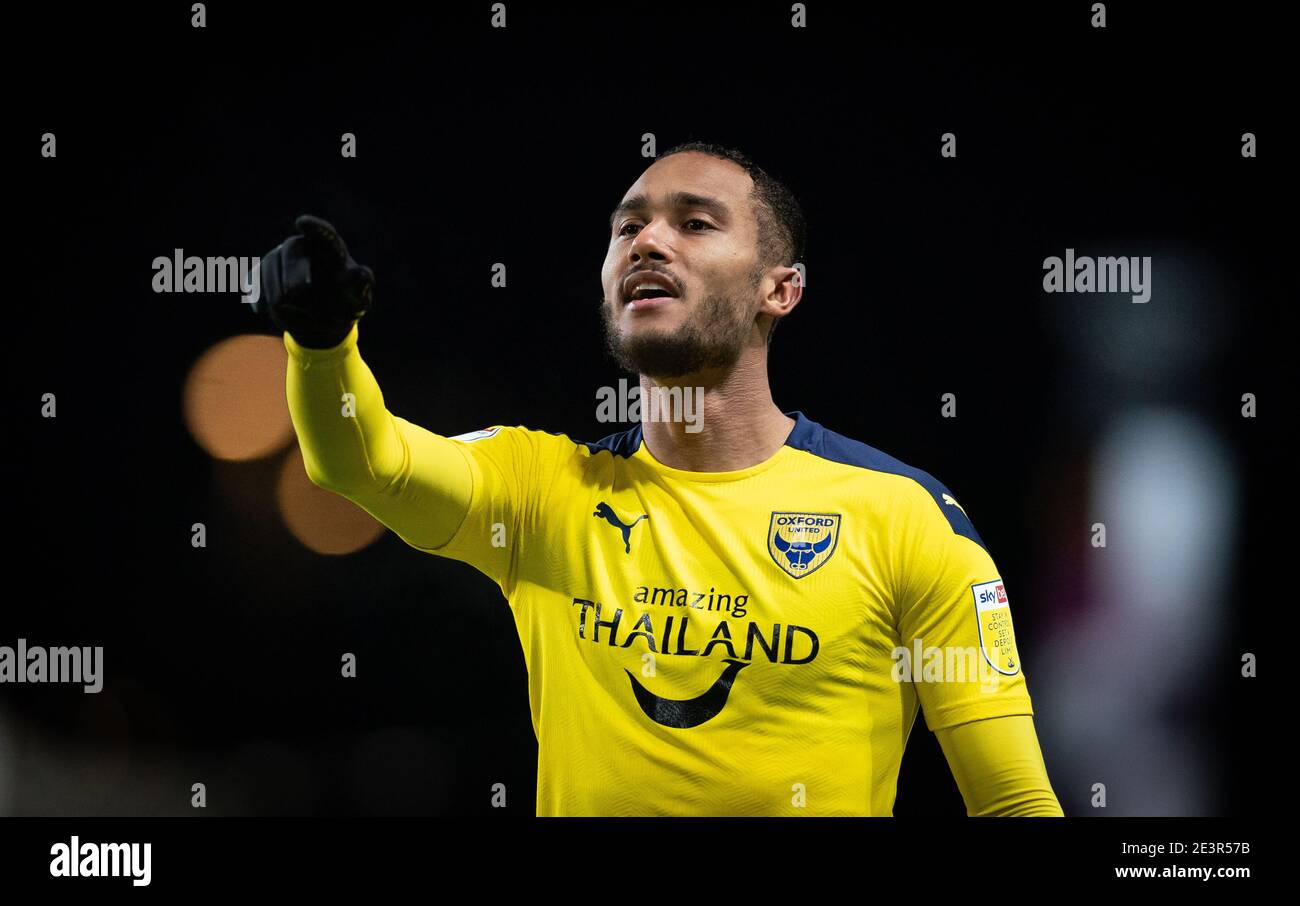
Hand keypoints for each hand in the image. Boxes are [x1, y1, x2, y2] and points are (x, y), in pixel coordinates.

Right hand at [255, 214, 373, 348]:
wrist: (323, 325)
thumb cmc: (345, 308)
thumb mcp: (357, 303)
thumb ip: (360, 288)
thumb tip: (362, 273)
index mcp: (332, 251)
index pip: (325, 234)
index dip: (315, 228)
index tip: (301, 222)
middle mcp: (306, 249)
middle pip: (293, 248)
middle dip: (292, 269)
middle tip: (294, 294)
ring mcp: (283, 260)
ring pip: (271, 262)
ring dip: (273, 285)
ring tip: (283, 306)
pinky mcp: (266, 274)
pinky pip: (255, 277)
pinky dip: (256, 292)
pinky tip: (261, 309)